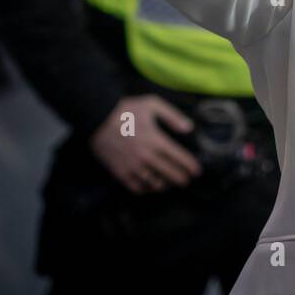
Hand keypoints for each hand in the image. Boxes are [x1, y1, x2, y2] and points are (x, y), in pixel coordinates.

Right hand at [89, 95, 203, 194]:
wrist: (97, 117)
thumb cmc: (126, 109)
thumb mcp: (153, 104)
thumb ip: (173, 116)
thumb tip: (189, 128)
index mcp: (157, 140)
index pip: (179, 158)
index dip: (190, 167)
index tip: (197, 172)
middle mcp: (147, 157)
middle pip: (170, 174)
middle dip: (181, 179)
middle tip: (186, 181)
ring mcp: (133, 166)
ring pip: (154, 183)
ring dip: (164, 185)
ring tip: (169, 184)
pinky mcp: (120, 172)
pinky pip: (136, 187)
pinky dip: (145, 189)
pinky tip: (149, 187)